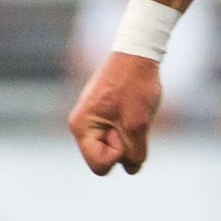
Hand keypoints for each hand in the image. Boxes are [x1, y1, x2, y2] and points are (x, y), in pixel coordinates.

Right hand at [67, 51, 163, 175]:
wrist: (137, 52)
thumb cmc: (135, 85)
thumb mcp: (138, 124)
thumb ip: (134, 153)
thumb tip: (132, 168)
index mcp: (82, 127)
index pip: (100, 166)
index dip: (118, 154)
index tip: (125, 130)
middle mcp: (82, 125)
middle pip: (105, 158)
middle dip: (123, 146)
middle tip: (130, 119)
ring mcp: (92, 120)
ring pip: (114, 147)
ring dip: (128, 136)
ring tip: (133, 112)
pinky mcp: (103, 115)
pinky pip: (117, 134)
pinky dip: (128, 128)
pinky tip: (133, 109)